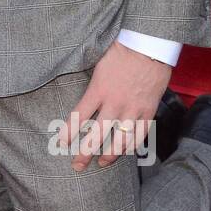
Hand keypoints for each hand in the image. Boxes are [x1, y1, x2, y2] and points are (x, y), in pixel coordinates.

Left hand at [55, 40, 171, 169]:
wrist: (149, 45)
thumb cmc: (121, 51)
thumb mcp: (98, 65)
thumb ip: (91, 85)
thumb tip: (82, 98)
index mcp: (98, 90)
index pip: (78, 117)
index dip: (68, 133)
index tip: (61, 143)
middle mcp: (114, 104)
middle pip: (96, 136)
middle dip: (85, 153)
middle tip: (77, 165)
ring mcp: (133, 109)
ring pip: (120, 141)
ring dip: (110, 155)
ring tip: (102, 162)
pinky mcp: (149, 111)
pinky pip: (140, 135)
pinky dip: (132, 146)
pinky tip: (125, 152)